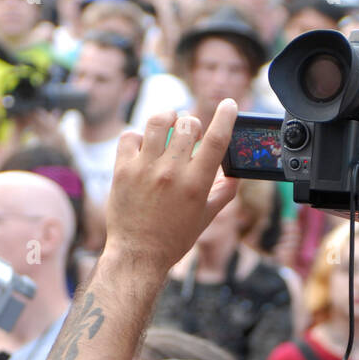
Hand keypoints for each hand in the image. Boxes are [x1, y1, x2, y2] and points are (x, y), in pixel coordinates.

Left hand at [105, 104, 237, 275]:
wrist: (138, 254)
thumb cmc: (174, 239)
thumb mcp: (206, 218)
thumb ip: (224, 193)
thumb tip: (235, 174)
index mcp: (196, 184)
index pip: (216, 140)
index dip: (226, 117)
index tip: (229, 104)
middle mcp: (171, 172)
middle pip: (188, 124)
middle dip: (192, 124)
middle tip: (190, 133)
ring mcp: (145, 168)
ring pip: (159, 121)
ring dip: (168, 118)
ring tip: (169, 124)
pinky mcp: (123, 169)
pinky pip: (131, 135)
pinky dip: (139, 136)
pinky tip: (144, 146)